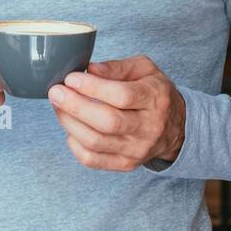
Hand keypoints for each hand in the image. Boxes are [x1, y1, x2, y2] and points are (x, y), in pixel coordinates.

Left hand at [48, 55, 185, 170]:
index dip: (92, 87)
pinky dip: (75, 144)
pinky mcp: (126, 164)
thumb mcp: (144, 69)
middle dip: (75, 106)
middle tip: (56, 92)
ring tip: (58, 106)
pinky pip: (93, 160)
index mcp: (155, 99)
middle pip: (107, 122)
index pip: (121, 96)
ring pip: (96, 142)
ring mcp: (137, 149)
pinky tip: (70, 128)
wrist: (175, 127)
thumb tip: (90, 69)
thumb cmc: (154, 93)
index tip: (71, 78)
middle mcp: (149, 127)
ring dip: (70, 123)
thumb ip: (117, 67)